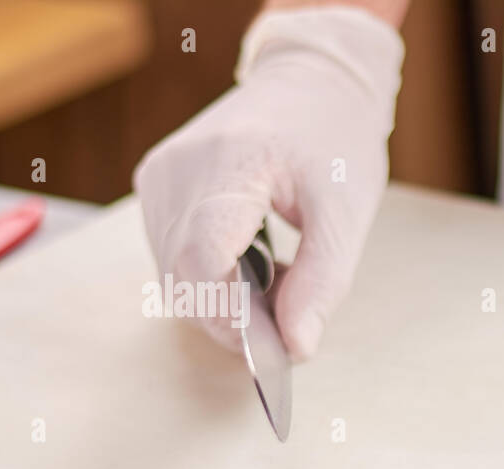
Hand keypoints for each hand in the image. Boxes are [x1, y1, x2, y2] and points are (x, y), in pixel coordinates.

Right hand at [134, 7, 403, 359]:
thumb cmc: (335, 143)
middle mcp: (177, 169)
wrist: (314, 85)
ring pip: (174, 275)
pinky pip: (175, 255)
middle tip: (288, 331)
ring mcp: (159, 177)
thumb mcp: (345, 218)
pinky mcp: (158, 187)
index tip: (273, 348)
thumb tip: (296, 348)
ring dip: (224, 301)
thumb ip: (320, 285)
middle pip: (183, 276)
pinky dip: (214, 278)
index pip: (203, 259)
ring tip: (282, 285)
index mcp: (229, 164)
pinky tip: (259, 265)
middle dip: (232, 320)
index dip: (231, 316)